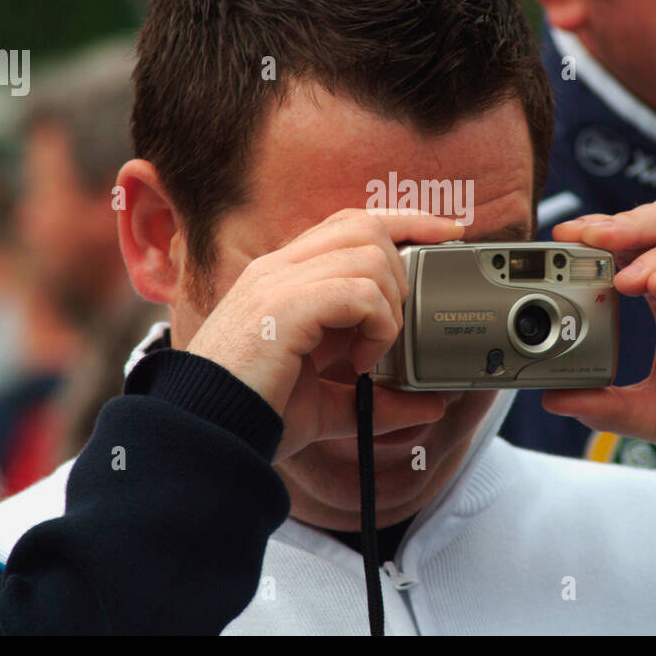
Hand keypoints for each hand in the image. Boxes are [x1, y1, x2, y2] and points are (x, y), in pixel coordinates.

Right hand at [184, 209, 463, 459]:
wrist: (207, 435)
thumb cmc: (255, 414)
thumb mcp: (328, 404)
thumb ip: (377, 399)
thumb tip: (431, 404)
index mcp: (284, 276)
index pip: (351, 221)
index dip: (406, 221)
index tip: (448, 233)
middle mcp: (279, 268)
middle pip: (366, 225)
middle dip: (400, 273)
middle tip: (388, 332)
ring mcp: (278, 282)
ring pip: (370, 254)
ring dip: (387, 307)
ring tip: (368, 355)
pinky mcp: (283, 307)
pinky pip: (358, 292)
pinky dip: (375, 327)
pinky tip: (357, 364)